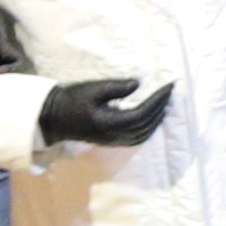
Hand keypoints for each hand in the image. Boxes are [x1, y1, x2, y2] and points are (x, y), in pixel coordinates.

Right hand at [36, 77, 171, 148]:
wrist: (54, 118)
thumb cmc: (71, 100)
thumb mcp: (92, 90)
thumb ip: (116, 88)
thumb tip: (138, 84)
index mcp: (110, 123)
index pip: (142, 113)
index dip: (158, 100)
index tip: (169, 86)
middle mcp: (114, 135)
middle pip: (146, 125)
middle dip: (161, 108)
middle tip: (170, 91)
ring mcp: (113, 140)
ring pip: (143, 134)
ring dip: (157, 120)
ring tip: (165, 103)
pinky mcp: (111, 141)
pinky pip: (136, 138)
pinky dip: (148, 128)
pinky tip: (152, 118)